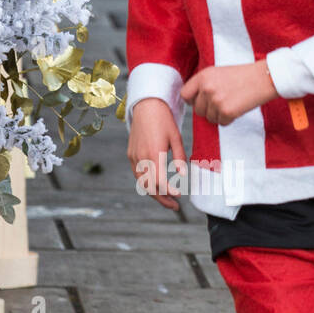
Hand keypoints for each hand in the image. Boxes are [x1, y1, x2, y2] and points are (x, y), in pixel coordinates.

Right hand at [126, 97, 186, 211]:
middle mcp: (141, 157)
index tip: (179, 196)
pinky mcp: (131, 154)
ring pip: (142, 183)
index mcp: (153, 153)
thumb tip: (182, 175)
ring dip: (154, 194)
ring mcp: (134, 156)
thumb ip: (180, 157)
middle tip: (175, 206)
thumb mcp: (176, 137)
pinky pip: (137, 174)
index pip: (159, 181)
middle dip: (162, 199)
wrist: (146, 106)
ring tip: (167, 200)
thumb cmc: (163, 120)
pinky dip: (146, 184)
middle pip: (149, 187)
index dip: (168, 192)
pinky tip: (157, 187)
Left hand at [181, 59, 278, 124]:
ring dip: (219, 115)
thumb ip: (205, 85)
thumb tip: (195, 102)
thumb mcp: (218, 73)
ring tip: (232, 103)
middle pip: (197, 110)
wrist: (263, 78)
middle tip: (222, 103)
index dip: (193, 100)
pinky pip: (221, 123)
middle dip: (208, 110)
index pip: (185, 94)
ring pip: (209, 118)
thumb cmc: (243, 75)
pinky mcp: (226, 111)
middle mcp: (207, 88)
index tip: (202, 101)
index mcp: (203, 76)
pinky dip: (229, 119)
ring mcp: (216, 100)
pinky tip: (237, 108)